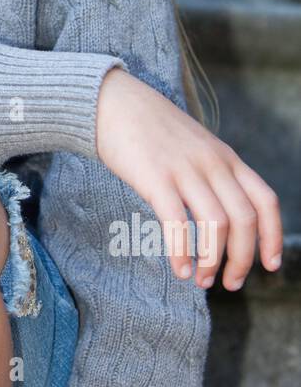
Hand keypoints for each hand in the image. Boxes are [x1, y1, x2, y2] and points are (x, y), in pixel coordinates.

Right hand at [95, 66, 282, 289]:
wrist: (114, 102)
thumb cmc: (151, 131)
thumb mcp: (196, 147)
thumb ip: (213, 175)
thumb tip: (220, 218)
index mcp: (227, 158)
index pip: (265, 201)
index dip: (272, 238)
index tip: (269, 266)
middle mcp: (213, 164)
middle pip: (244, 220)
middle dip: (241, 260)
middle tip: (229, 283)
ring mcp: (185, 169)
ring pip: (217, 224)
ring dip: (212, 261)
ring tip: (201, 280)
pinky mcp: (156, 177)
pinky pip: (177, 221)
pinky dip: (182, 251)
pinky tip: (179, 270)